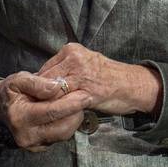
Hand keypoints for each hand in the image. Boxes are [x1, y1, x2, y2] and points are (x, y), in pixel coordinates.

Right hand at [0, 71, 90, 150]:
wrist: (0, 107)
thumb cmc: (10, 92)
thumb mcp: (18, 80)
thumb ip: (37, 82)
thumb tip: (57, 87)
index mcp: (19, 117)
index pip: (51, 112)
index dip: (71, 104)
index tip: (86, 96)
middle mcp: (26, 135)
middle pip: (62, 128)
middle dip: (76, 113)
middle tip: (84, 99)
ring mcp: (33, 143)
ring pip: (64, 135)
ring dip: (74, 120)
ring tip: (76, 105)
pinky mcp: (39, 146)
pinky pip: (60, 138)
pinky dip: (68, 125)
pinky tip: (68, 114)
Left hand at [37, 43, 159, 117]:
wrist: (133, 85)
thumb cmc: (107, 77)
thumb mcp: (83, 64)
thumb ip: (63, 70)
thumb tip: (39, 82)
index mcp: (71, 50)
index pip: (44, 69)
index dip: (37, 86)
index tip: (35, 97)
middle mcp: (75, 59)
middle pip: (45, 80)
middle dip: (39, 96)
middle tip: (37, 108)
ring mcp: (82, 75)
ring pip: (53, 92)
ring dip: (48, 105)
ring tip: (47, 113)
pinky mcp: (88, 92)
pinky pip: (66, 103)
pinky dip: (61, 111)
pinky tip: (60, 116)